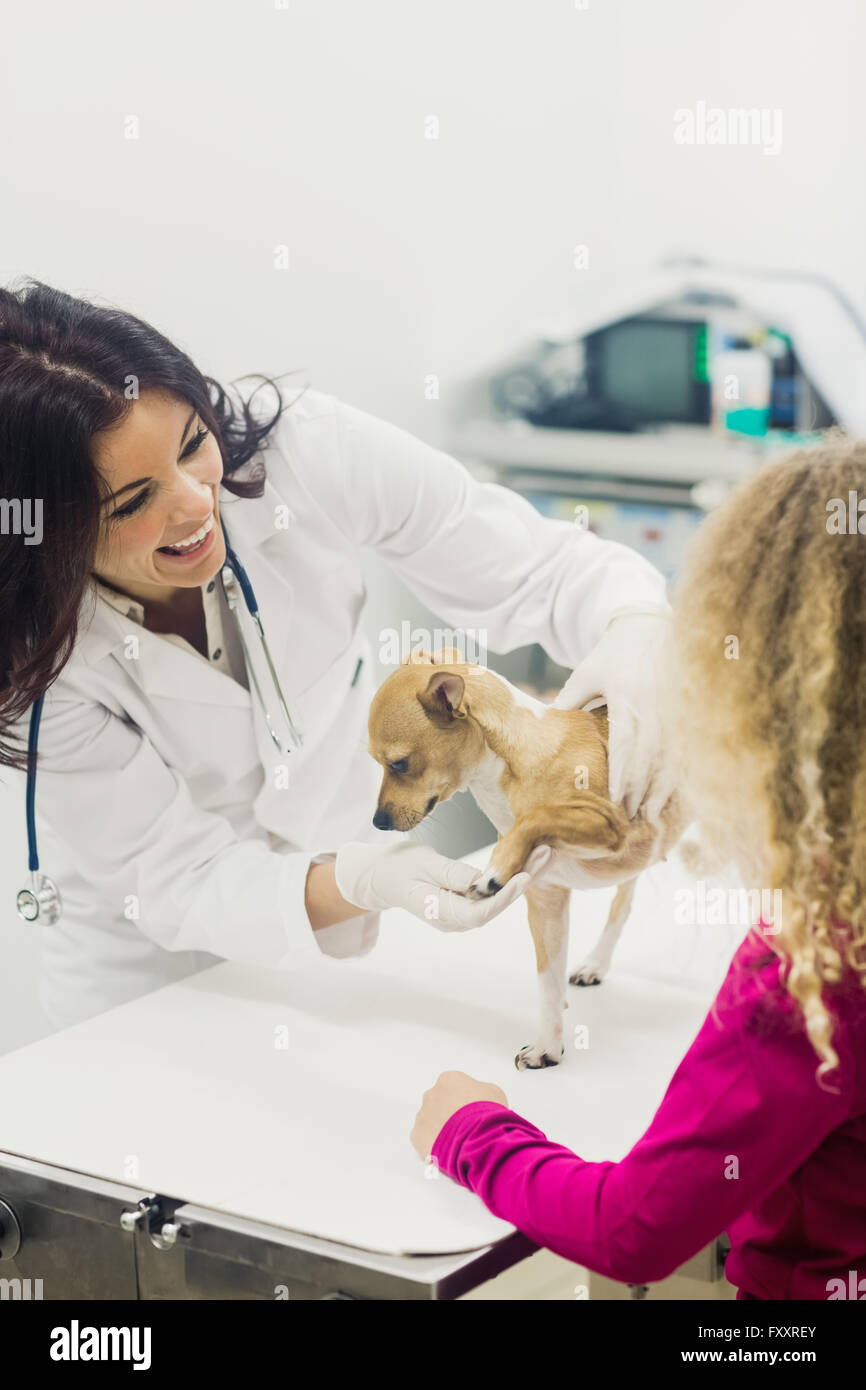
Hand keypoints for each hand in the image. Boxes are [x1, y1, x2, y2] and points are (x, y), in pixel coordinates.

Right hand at [335, 841, 551, 931]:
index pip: (479, 913)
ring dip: (522, 875)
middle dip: (523, 881)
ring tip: (545, 852)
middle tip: (546, 855)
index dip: (503, 897)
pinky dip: (510, 874)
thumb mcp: (422, 864)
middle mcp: (456, 920)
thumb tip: (478, 880)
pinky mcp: (467, 901)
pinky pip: (492, 891)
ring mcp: (462, 913)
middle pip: (495, 906)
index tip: (523, 877)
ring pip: (497, 898)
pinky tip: (529, 857)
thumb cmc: (398, 868)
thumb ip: (450, 873)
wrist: (383, 877)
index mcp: (441, 914)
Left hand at [410, 1070, 507, 1157]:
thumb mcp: (494, 1093)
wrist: (478, 1138)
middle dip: (449, 1114)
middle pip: (439, 1103)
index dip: (464, 1102)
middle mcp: (431, 1094)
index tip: (472, 1113)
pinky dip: (433, 1144)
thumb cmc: (488, 1113)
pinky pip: (423, 1139)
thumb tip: (477, 1099)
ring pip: (429, 1121)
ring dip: (440, 1129)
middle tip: (464, 1127)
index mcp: (449, 1080)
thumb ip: (481, 1091)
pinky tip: (448, 1149)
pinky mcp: (417, 1136)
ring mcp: (422, 1115)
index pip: (453, 1088)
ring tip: (457, 1141)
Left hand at [551, 611, 673, 819]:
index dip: (624, 776)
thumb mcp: (587, 673)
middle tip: (629, 817)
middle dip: (641, 791)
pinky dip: (678, 773)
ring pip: (670, 757)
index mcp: (627, 695)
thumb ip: (569, 701)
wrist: (649, 623)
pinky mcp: (685, 711)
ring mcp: (674, 709)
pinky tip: (671, 794)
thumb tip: (546, 730)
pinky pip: (684, 749)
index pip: (627, 744)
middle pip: (650, 758)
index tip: (617, 801)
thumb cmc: (614, 651)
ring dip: (661, 788)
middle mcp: (655, 705)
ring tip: (649, 813)